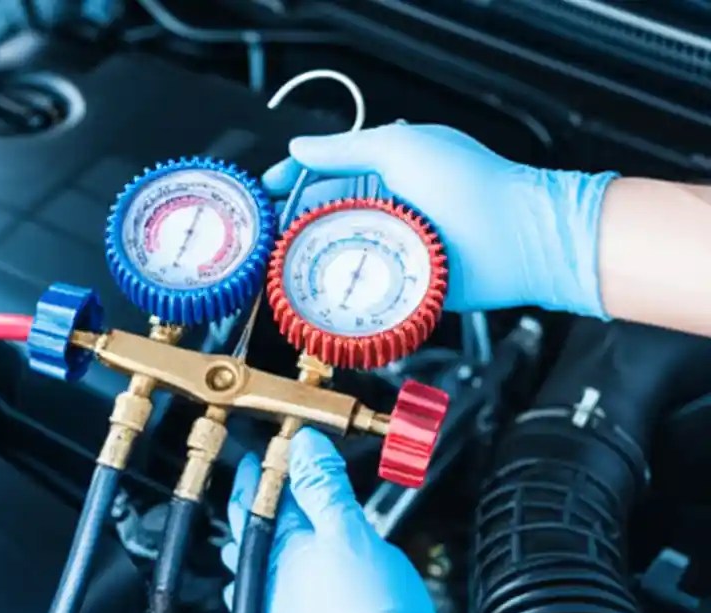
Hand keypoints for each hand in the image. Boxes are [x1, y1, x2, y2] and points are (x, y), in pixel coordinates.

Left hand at [222, 428, 492, 612]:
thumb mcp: (355, 533)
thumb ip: (325, 487)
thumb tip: (305, 446)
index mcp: (278, 555)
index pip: (259, 502)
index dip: (256, 477)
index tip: (252, 462)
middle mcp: (263, 593)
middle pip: (249, 544)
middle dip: (249, 517)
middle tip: (251, 497)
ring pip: (249, 589)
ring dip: (254, 566)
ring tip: (256, 552)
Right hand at [264, 123, 617, 316]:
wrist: (520, 239)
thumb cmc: (473, 184)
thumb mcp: (400, 147)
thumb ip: (345, 148)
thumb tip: (299, 148)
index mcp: (386, 170)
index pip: (324, 172)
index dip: (289, 182)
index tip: (261, 195)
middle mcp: (387, 208)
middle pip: (324, 217)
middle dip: (292, 227)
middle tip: (264, 239)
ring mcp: (394, 247)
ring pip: (338, 255)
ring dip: (311, 262)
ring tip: (282, 269)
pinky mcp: (404, 284)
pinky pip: (364, 288)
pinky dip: (342, 291)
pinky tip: (320, 294)